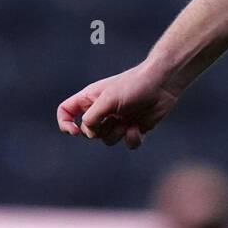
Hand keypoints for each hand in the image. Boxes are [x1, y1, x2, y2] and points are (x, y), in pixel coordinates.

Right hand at [56, 59, 181, 149]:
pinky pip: (128, 143)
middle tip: (112, 120)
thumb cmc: (134, 85)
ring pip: (108, 140)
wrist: (163, 83)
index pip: (66, 111)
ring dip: (118, 134)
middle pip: (88, 132)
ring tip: (129, 120)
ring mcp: (118, 119)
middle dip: (99, 131)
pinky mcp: (134, 127)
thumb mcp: (108, 99)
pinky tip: (139, 126)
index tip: (74, 131)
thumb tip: (88, 133)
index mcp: (90, 98)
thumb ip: (92, 117)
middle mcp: (102, 110)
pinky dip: (132, 138)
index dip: (65, 123)